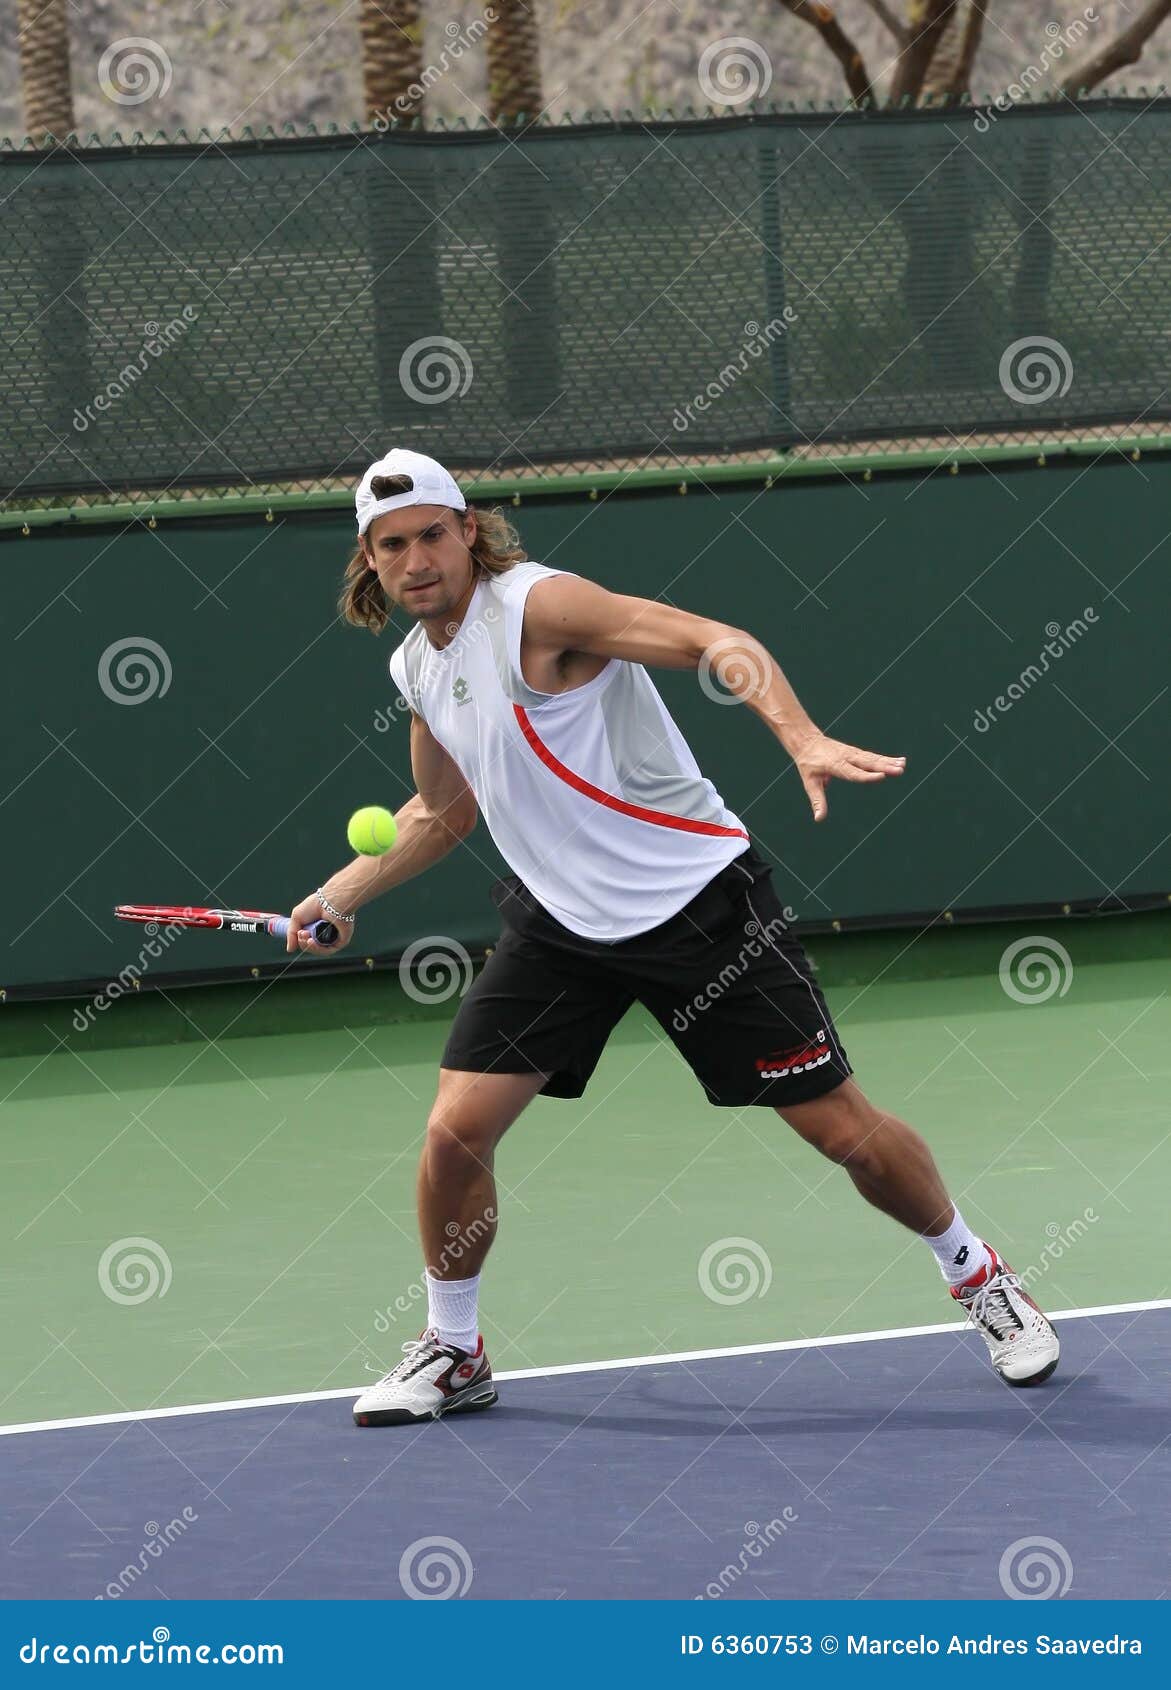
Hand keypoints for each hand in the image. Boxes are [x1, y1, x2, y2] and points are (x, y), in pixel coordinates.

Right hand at [286, 891, 353, 954]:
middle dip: (303, 943)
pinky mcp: (341, 941)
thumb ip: (292, 934)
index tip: (298, 932)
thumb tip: (290, 950)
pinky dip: (318, 949)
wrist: (330, 902)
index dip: (300, 940)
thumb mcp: (297, 917)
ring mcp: (334, 937)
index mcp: (316, 926)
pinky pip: (328, 950)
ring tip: (306, 938)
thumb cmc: (315, 905)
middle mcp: (325, 933)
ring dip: (309, 946)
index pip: (306, 940)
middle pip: (311, 946)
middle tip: (302, 933)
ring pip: (319, 950)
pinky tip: (311, 942)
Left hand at [791, 732, 905, 822]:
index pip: (853, 773)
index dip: (867, 776)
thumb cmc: (808, 765)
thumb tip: (819, 819)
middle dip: (884, 767)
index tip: (881, 777)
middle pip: (867, 763)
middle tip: (899, 770)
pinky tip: (901, 760)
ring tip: (903, 766)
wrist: (807, 742)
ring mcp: (853, 753)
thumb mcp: (809, 783)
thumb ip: (817, 800)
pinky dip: (887, 758)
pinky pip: (873, 756)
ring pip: (873, 758)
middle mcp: (846, 758)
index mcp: (835, 765)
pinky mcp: (857, 752)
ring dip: (889, 762)